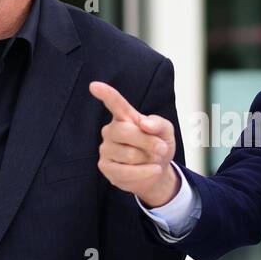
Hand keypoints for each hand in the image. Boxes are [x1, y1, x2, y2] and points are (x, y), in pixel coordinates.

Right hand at [90, 81, 180, 207]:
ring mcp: (106, 149)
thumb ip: (158, 123)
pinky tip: (151, 171)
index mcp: (124, 117)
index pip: (114, 103)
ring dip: (148, 159)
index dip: (105, 94)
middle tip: (162, 149)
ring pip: (128, 154)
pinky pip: (125, 171)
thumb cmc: (158, 146)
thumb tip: (144, 124)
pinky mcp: (106, 167)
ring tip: (153, 160)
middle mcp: (111, 130)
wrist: (158, 171)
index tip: (94, 86)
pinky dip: (144, 173)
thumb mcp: (166, 131)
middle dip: (148, 142)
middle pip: (125, 131)